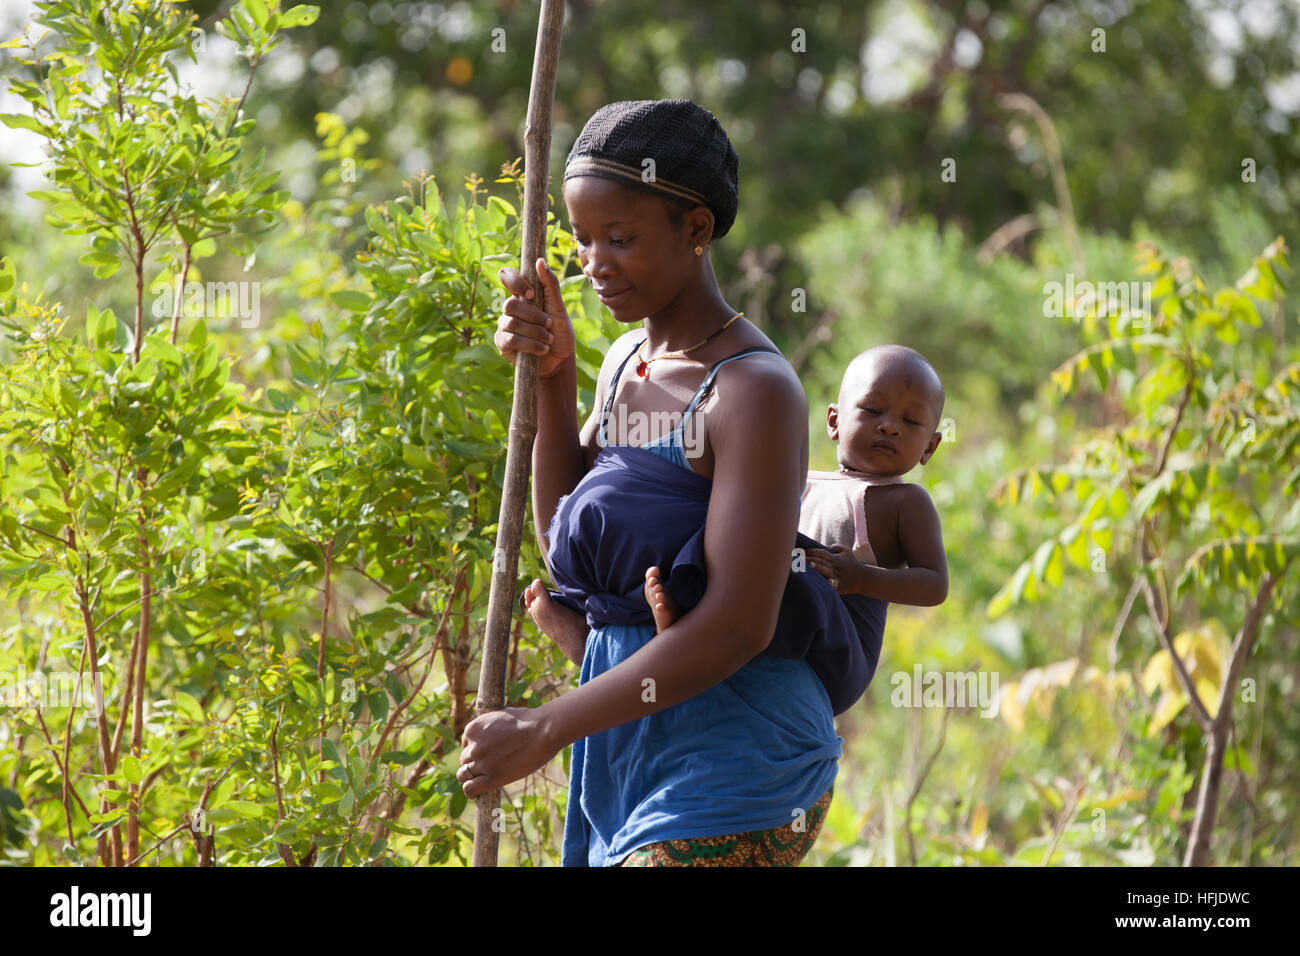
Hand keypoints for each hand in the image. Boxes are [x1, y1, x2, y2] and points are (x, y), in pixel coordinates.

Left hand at [457, 705, 560, 797]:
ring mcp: (482, 762)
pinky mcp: (492, 778)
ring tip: (484, 779)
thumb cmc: (530, 721)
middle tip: (490, 766)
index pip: (465, 744)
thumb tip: (490, 735)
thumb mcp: (503, 715)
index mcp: (474, 728)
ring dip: (473, 777)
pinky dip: (472, 792)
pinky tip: (478, 792)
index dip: (475, 750)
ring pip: (464, 775)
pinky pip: (470, 789)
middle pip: (464, 760)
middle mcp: (473, 746)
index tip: (486, 754)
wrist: (544, 731)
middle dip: (475, 763)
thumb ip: (491, 726)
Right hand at [493, 258, 574, 379]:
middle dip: (533, 316)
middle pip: (509, 304)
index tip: (530, 294)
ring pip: (511, 323)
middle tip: (549, 325)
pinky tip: (541, 349)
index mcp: (522, 295)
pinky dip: (530, 345)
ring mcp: (504, 326)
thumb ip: (550, 285)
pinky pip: (510, 340)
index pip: (507, 276)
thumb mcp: (559, 308)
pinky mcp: (503, 344)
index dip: (515, 282)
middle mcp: (510, 308)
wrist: (560, 360)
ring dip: (535, 333)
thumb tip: (540, 261)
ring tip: (549, 339)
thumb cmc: (560, 333)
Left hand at [806, 545, 866, 594]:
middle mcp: (835, 566)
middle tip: (799, 557)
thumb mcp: (847, 551)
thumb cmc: (853, 564)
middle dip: (810, 558)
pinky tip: (828, 581)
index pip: (822, 553)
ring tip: (810, 565)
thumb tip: (829, 546)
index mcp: (835, 558)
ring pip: (826, 571)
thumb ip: (838, 547)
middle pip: (821, 561)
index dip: (813, 551)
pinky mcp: (840, 585)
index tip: (803, 551)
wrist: (864, 578)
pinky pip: (835, 584)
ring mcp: (837, 576)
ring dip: (818, 568)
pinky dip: (832, 583)